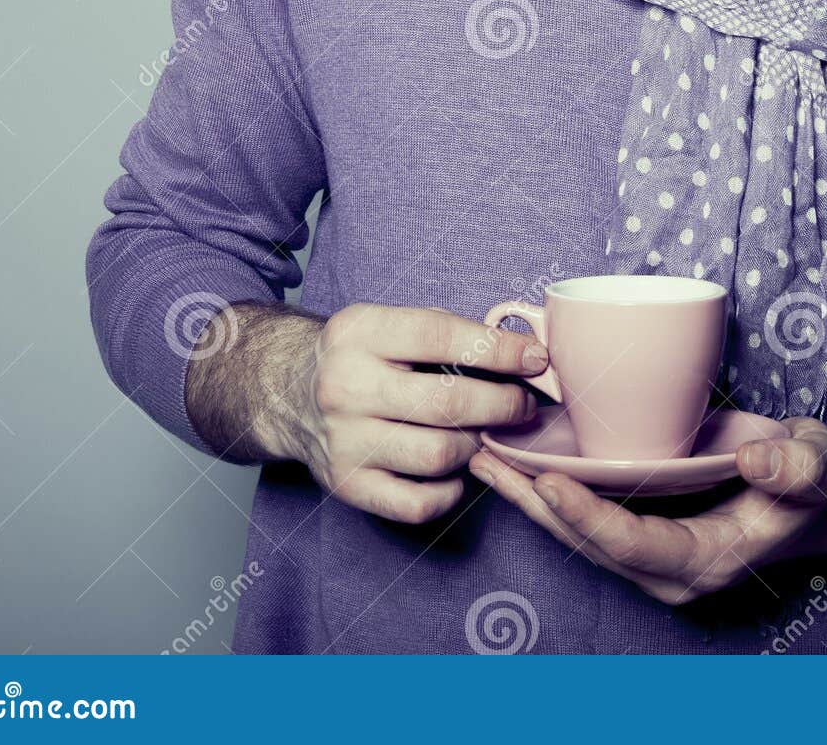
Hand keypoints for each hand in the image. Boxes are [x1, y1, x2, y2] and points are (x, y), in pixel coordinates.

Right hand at [192, 302, 547, 524]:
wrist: (288, 393)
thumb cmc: (363, 355)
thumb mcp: (391, 324)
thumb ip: (450, 334)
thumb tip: (525, 354)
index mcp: (360, 332)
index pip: (442, 336)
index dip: (500, 349)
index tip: (538, 360)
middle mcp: (346, 386)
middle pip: (448, 403)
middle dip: (503, 405)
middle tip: (525, 406)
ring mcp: (343, 440)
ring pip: (439, 455)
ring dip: (477, 446)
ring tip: (483, 433)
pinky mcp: (346, 485)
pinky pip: (417, 502)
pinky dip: (449, 491)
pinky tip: (454, 470)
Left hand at [468, 416, 826, 604]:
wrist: (825, 496)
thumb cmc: (822, 482)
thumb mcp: (819, 467)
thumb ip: (794, 466)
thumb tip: (754, 457)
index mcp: (705, 561)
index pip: (631, 545)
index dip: (586, 515)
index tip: (546, 479)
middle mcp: (670, 570)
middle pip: (587, 541)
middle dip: (533, 502)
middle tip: (485, 457)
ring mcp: (655, 557)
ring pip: (579, 533)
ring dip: (530, 496)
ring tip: (482, 455)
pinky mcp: (648, 534)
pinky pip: (589, 518)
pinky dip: (551, 489)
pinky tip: (520, 460)